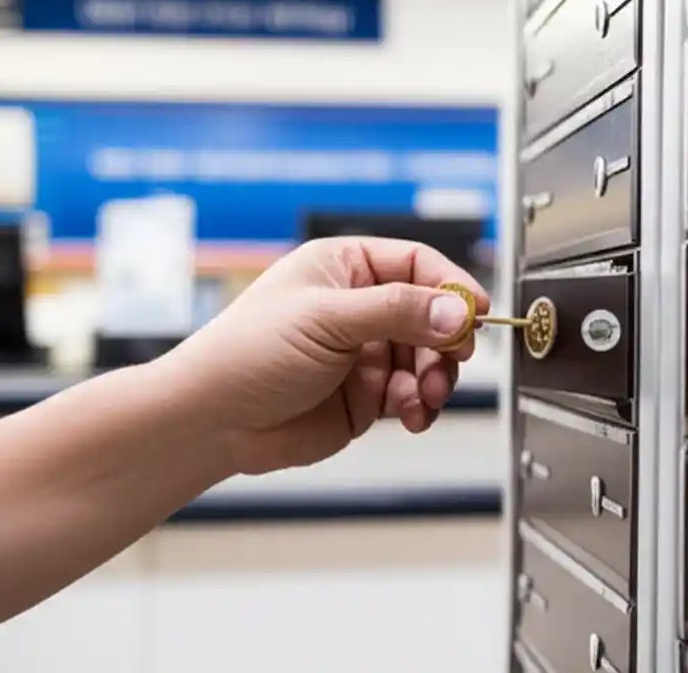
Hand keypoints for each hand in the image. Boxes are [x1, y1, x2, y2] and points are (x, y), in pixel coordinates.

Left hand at [156, 237, 490, 475]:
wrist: (213, 422)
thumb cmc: (246, 354)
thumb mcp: (327, 319)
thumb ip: (398, 312)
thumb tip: (456, 311)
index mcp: (345, 267)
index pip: (418, 265)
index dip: (450, 287)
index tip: (475, 313)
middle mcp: (359, 307)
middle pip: (432, 315)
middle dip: (445, 342)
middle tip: (450, 361)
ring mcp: (365, 352)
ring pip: (427, 359)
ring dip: (434, 379)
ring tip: (421, 396)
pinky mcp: (367, 395)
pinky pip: (412, 395)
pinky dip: (419, 405)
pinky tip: (409, 414)